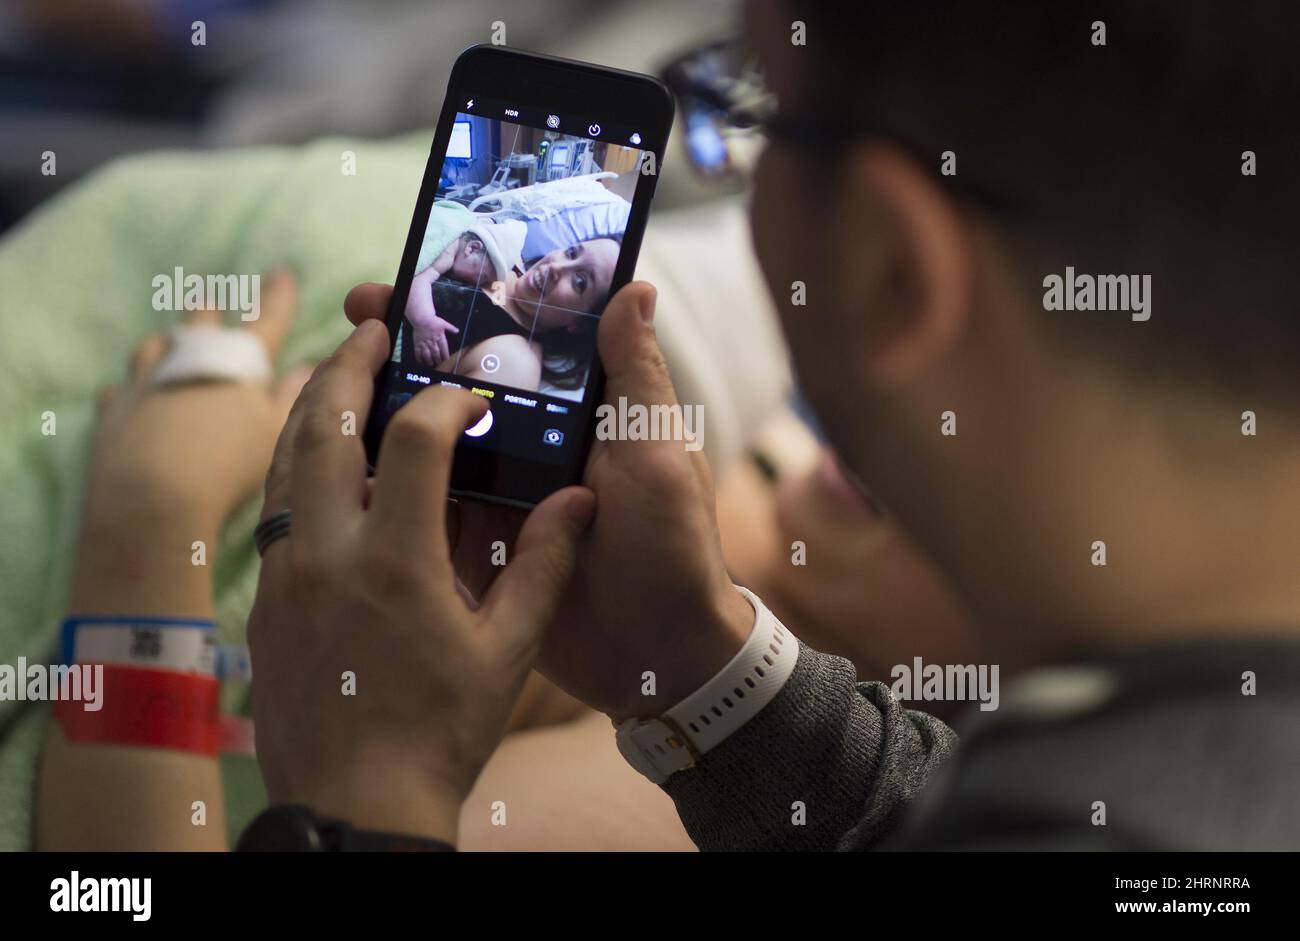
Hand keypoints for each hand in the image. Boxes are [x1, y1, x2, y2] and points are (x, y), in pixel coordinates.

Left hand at [72, 271, 307, 612]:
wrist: (153, 495)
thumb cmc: (229, 463)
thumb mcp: (277, 430)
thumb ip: (294, 396)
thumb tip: (312, 368)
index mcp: (239, 362)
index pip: (266, 320)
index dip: (278, 298)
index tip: (282, 273)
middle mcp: (190, 360)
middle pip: (200, 324)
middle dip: (209, 311)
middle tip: (209, 299)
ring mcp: (146, 382)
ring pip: (154, 349)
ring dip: (165, 344)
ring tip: (166, 342)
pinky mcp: (114, 412)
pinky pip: (119, 393)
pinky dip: (128, 391)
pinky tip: (126, 394)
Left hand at [246, 316, 594, 843]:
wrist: (357, 804)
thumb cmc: (440, 731)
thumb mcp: (508, 650)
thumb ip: (542, 565)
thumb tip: (578, 499)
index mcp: (395, 562)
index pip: (412, 440)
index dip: (443, 399)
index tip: (469, 392)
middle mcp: (327, 556)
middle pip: (324, 427)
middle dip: (350, 365)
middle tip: (373, 326)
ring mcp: (285, 578)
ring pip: (285, 463)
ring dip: (311, 408)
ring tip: (339, 373)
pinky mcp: (265, 604)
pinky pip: (274, 511)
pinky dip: (297, 467)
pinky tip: (321, 466)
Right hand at [343, 282, 754, 723]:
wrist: (661, 657)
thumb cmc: (673, 547)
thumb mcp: (656, 453)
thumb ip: (634, 377)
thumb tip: (634, 288)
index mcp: (576, 415)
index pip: (512, 344)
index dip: (461, 309)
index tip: (409, 281)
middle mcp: (532, 447)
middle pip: (460, 389)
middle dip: (406, 352)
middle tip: (356, 318)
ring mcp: (501, 499)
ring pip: (433, 448)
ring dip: (387, 417)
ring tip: (330, 382)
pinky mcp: (479, 550)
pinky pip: (426, 512)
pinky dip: (389, 491)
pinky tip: (341, 466)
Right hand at [411, 312, 458, 365]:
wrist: (422, 318)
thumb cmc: (433, 320)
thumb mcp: (444, 323)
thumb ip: (451, 328)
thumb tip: (457, 331)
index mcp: (440, 337)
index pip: (444, 349)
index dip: (445, 355)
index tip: (446, 360)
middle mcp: (432, 341)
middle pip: (436, 353)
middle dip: (438, 360)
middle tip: (439, 363)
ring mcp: (424, 343)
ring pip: (427, 354)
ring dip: (429, 360)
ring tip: (431, 363)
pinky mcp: (417, 343)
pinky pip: (417, 352)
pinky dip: (418, 357)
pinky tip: (420, 361)